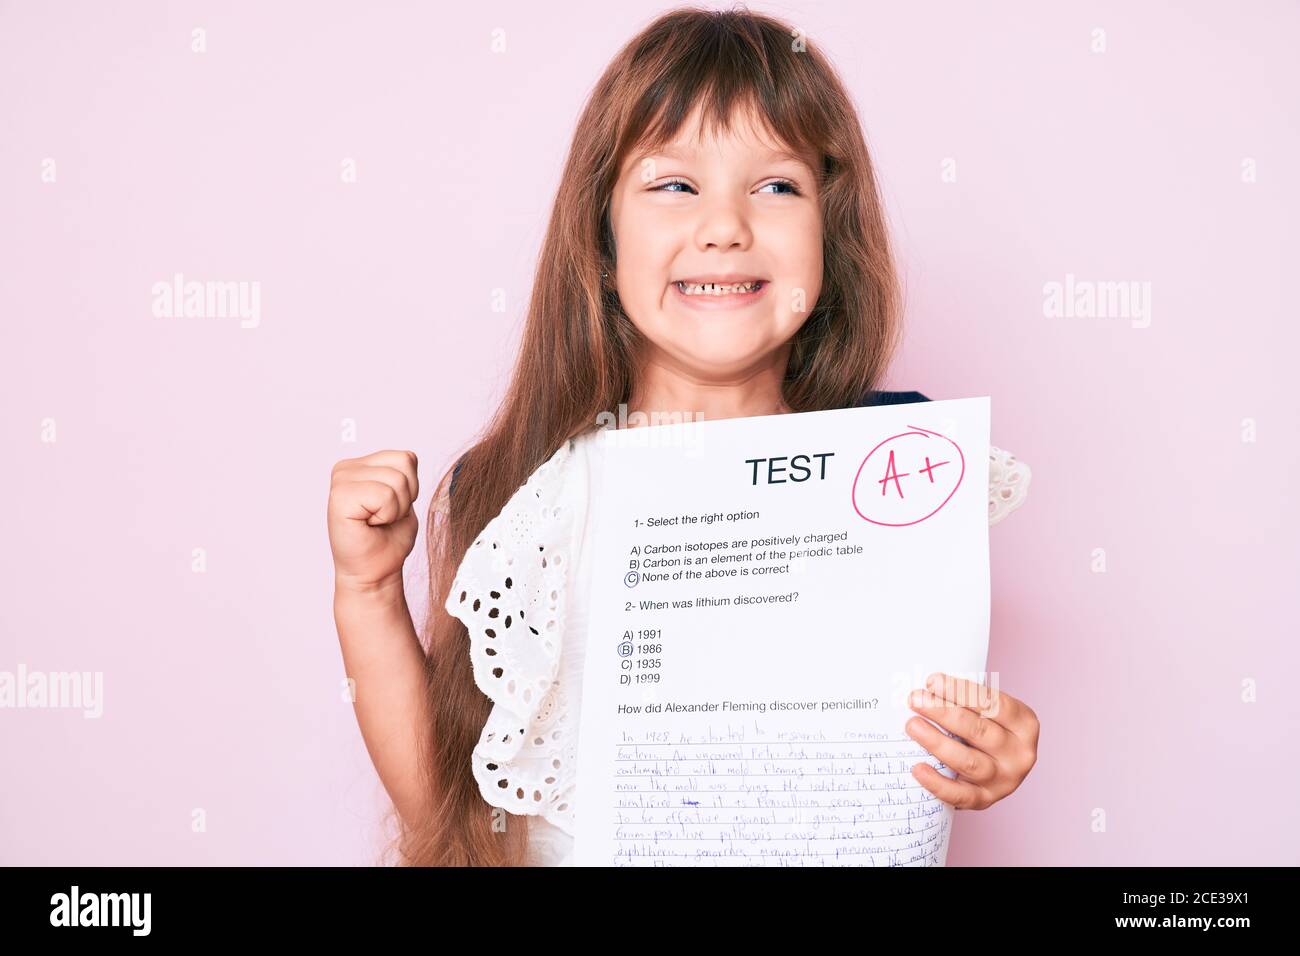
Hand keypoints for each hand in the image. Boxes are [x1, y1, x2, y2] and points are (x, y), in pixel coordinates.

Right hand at [327, 449, 419, 592]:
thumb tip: (410, 455)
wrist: (375, 573)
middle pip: (404, 465)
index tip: (392, 509)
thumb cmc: (388, 539)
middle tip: (384, 518)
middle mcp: (346, 468)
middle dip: (405, 498)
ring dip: (396, 508)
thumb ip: (404, 473)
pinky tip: (369, 525)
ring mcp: (340, 480)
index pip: (407, 457)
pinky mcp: (339, 498)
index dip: (411, 488)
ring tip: (377, 522)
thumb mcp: (404, 498)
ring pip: (397, 480)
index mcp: (360, 464)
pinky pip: (385, 495)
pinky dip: (386, 515)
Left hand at [904, 673, 1038, 809]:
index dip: (961, 691)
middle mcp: (1020, 754)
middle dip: (943, 712)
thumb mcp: (988, 711)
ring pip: (968, 762)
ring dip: (937, 742)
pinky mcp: (986, 800)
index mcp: (1025, 724)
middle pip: (978, 731)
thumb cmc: (985, 727)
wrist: (996, 767)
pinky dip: (937, 783)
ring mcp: (1005, 780)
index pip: (994, 704)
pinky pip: (960, 795)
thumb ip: (966, 701)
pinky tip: (917, 768)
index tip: (932, 681)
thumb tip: (926, 690)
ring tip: (912, 725)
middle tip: (915, 700)